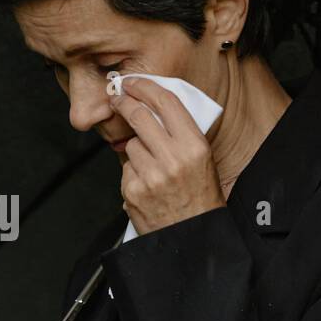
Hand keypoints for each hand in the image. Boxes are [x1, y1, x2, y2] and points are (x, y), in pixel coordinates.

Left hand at [109, 78, 224, 234]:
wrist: (193, 238)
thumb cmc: (200, 198)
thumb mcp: (202, 161)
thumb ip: (180, 135)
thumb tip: (151, 109)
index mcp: (194, 146)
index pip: (166, 102)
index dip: (145, 87)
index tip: (132, 82)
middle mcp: (173, 158)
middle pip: (139, 117)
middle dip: (124, 104)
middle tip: (118, 99)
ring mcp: (150, 175)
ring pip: (130, 146)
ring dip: (135, 151)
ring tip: (153, 170)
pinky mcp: (133, 191)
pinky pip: (126, 170)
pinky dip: (133, 175)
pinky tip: (148, 188)